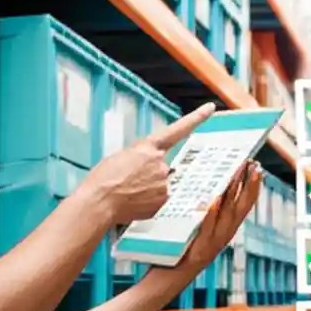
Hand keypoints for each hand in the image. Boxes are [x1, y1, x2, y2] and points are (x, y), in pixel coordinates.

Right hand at [85, 103, 215, 223]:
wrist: (99, 201)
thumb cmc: (103, 178)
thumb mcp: (121, 157)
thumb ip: (141, 157)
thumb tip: (148, 168)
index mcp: (148, 147)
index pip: (178, 129)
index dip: (196, 118)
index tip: (211, 108)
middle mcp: (161, 163)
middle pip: (163, 166)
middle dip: (149, 174)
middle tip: (130, 181)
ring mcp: (165, 182)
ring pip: (162, 184)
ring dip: (149, 188)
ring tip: (130, 193)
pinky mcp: (164, 200)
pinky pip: (160, 199)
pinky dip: (149, 201)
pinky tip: (134, 202)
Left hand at [178, 159, 263, 272]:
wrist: (166, 280)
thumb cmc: (180, 252)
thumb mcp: (196, 229)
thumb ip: (204, 213)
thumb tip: (204, 187)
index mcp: (225, 230)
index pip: (243, 205)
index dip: (252, 187)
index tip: (255, 167)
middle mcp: (224, 236)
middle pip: (241, 208)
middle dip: (249, 186)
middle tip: (253, 166)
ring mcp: (213, 244)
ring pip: (228, 217)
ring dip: (234, 195)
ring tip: (237, 176)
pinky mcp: (199, 251)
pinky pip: (207, 229)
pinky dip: (211, 215)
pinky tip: (214, 200)